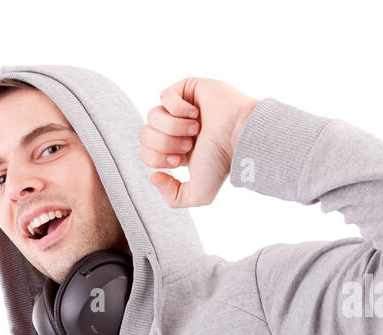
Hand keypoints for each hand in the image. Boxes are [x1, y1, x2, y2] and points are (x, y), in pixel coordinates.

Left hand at [139, 77, 258, 207]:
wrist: (239, 137)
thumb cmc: (223, 162)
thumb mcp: (199, 194)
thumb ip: (174, 198)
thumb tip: (154, 177)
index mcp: (176, 150)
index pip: (145, 153)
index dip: (158, 158)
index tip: (180, 160)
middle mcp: (176, 129)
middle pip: (144, 135)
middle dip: (164, 143)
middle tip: (189, 145)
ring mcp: (181, 108)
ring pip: (152, 115)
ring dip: (172, 127)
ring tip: (195, 129)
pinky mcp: (188, 88)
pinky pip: (164, 96)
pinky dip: (177, 107)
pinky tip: (195, 113)